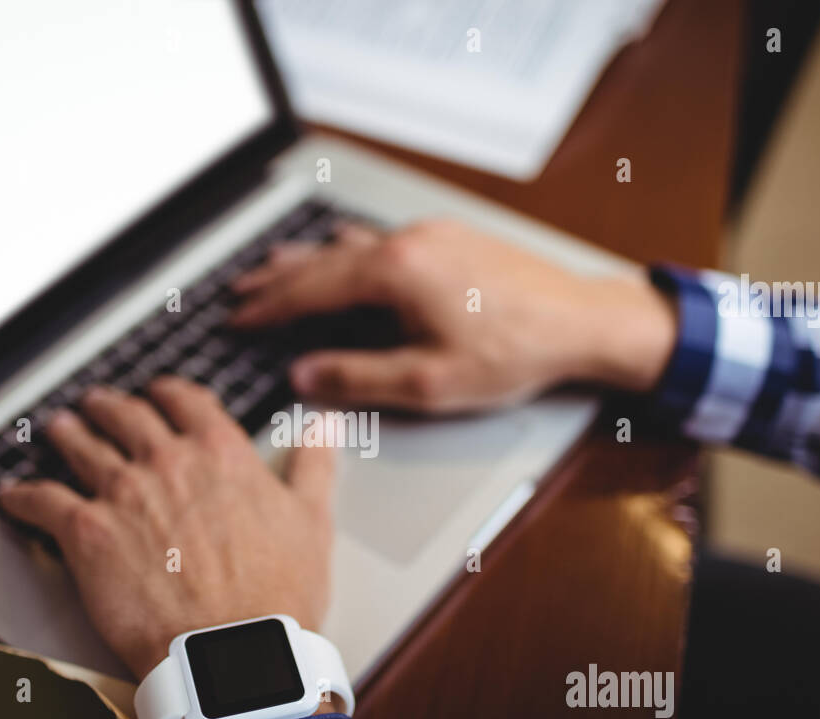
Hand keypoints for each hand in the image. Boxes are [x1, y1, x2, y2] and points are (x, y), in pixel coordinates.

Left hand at [0, 377, 334, 718]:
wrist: (234, 654)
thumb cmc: (277, 599)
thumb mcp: (312, 522)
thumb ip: (314, 465)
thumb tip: (325, 426)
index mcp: (221, 453)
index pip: (184, 401)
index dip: (166, 394)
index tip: (159, 395)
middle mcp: (168, 462)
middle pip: (124, 414)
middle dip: (106, 407)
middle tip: (97, 408)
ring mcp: (123, 493)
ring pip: (78, 444)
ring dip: (64, 433)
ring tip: (57, 431)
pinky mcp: (86, 533)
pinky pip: (40, 500)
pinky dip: (22, 496)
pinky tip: (13, 498)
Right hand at [231, 219, 676, 411]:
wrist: (582, 322)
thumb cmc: (515, 351)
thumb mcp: (428, 383)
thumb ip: (357, 378)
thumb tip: (303, 375)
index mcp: (395, 271)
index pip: (310, 289)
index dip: (268, 308)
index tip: (238, 319)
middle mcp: (408, 242)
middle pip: (323, 260)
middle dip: (276, 279)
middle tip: (239, 293)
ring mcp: (431, 235)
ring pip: (350, 245)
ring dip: (308, 261)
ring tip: (273, 268)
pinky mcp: (450, 239)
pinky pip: (381, 240)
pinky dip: (347, 252)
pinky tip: (342, 251)